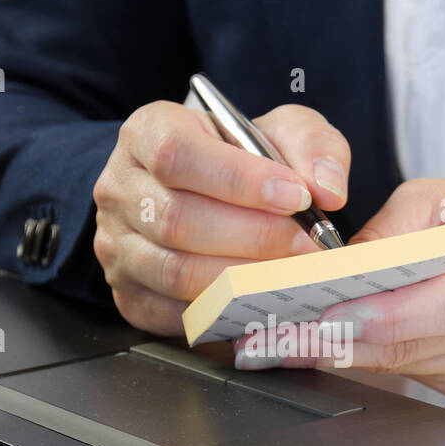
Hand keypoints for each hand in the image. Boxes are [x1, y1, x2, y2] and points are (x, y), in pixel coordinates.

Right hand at [92, 100, 350, 333]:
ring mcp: (117, 246)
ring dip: (243, 279)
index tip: (297, 197)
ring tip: (291, 274)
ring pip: (175, 272)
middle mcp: (120, 188)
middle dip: (254, 237)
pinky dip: (223, 312)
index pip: (178, 155)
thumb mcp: (280, 131)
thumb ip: (311, 146)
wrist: (205, 195)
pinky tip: (261, 299)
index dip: (240, 181)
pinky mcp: (129, 295)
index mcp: (148, 132)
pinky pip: (172, 313)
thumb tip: (327, 189)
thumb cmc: (243, 160)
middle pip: (177, 220)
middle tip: (307, 246)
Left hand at [236, 179, 444, 400]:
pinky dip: (370, 362)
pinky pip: (411, 378)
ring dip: (337, 356)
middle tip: (267, 341)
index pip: (428, 308)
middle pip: (399, 348)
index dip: (365, 319)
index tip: (311, 320)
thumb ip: (387, 232)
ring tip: (278, 343)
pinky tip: (329, 349)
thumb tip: (333, 266)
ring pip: (397, 369)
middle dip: (326, 344)